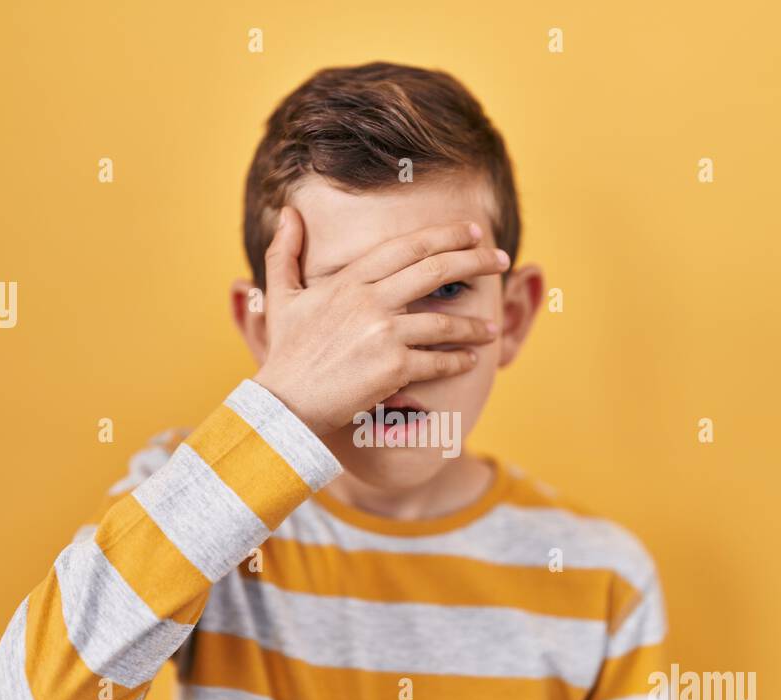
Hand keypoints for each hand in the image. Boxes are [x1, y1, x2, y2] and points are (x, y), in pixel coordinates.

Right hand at [252, 207, 507, 435]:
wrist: (285, 405)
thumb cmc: (286, 354)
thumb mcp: (280, 297)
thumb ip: (285, 253)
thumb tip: (288, 213)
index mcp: (349, 280)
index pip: (407, 247)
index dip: (445, 235)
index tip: (473, 232)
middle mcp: (369, 300)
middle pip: (434, 269)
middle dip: (475, 260)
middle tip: (501, 259)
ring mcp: (382, 333)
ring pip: (443, 320)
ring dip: (473, 324)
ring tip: (490, 328)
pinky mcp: (393, 368)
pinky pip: (437, 360)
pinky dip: (458, 360)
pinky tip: (471, 360)